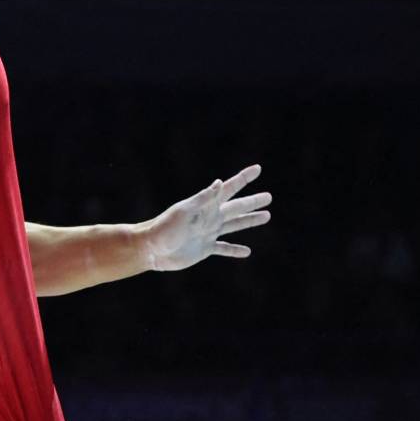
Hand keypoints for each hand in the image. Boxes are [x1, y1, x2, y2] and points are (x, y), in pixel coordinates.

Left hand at [140, 164, 271, 271]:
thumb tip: (219, 183)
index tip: (257, 169)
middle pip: (237, 207)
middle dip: (253, 202)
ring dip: (249, 221)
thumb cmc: (164, 228)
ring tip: (266, 216)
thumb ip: (203, 198)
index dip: (243, 178)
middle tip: (269, 196)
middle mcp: (210, 217)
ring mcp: (208, 233)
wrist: (151, 248)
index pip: (229, 188)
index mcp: (206, 205)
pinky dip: (235, 250)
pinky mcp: (204, 248)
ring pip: (234, 225)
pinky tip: (247, 252)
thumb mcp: (184, 211)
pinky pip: (223, 248)